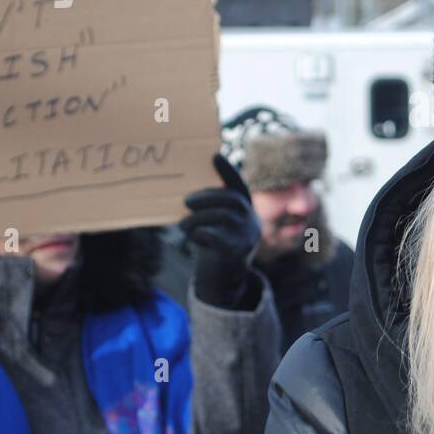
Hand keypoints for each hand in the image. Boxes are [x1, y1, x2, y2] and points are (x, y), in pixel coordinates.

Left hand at [179, 155, 262, 309]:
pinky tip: (194, 236)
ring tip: (183, 224)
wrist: (226, 278)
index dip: (227, 170)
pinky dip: (201, 234)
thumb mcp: (216, 223)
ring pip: (224, 216)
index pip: (238, 184)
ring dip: (199, 217)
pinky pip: (218, 237)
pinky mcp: (236, 252)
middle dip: (208, 196)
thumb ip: (209, 209)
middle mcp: (250, 219)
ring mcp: (246, 236)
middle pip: (233, 199)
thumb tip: (185, 197)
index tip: (214, 155)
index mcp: (245, 208)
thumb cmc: (215, 243)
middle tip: (186, 201)